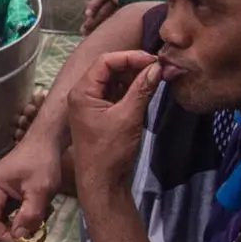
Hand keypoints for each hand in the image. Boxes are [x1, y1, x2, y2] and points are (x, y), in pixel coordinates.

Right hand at [0, 133, 64, 241]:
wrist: (44, 143)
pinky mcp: (1, 195)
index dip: (3, 237)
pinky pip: (7, 214)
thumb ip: (29, 216)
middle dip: (14, 232)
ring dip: (21, 224)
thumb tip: (20, 238)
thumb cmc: (41, 163)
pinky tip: (38, 207)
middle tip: (36, 230)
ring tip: (41, 214)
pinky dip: (22, 216)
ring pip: (1, 221)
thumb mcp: (40, 190)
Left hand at [65, 49, 159, 198]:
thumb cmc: (110, 152)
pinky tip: (147, 90)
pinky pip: (116, 94)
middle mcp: (83, 94)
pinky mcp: (102, 114)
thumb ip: (142, 90)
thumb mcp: (129, 118)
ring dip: (134, 78)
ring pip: (114, 81)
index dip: (130, 57)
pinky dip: (132, 90)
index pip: (105, 61)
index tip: (152, 61)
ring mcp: (92, 104)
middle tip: (158, 69)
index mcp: (82, 92)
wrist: (102, 184)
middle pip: (109, 68)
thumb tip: (157, 68)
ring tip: (157, 78)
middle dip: (134, 66)